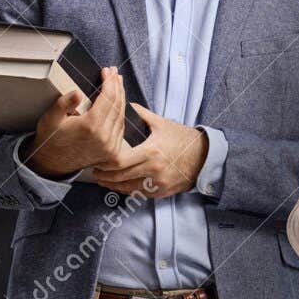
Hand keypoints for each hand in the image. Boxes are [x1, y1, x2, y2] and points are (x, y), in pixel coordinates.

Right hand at [23, 66, 127, 177]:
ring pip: (122, 116)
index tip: (108, 71)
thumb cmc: (51, 137)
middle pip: (118, 106)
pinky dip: (120, 113)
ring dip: (121, 98)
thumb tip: (77, 92)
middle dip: (117, 87)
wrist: (52, 162)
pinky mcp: (113, 152)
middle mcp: (104, 137)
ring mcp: (111, 146)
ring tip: (117, 84)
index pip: (108, 98)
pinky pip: (121, 127)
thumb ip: (64, 103)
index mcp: (91, 127)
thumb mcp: (51, 117)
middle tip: (115, 73)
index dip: (109, 82)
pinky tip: (117, 103)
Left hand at [89, 104, 208, 197]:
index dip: (104, 164)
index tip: (96, 161)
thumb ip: (140, 114)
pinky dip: (127, 190)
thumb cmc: (182, 138)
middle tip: (94, 172)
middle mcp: (153, 170)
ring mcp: (158, 183)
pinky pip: (139, 194)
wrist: (204, 156)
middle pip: (120, 177)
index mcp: (151, 152)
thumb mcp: (161, 123)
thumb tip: (123, 104)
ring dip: (113, 185)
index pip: (119, 162)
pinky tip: (120, 185)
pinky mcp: (162, 192)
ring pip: (127, 189)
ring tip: (103, 180)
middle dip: (104, 176)